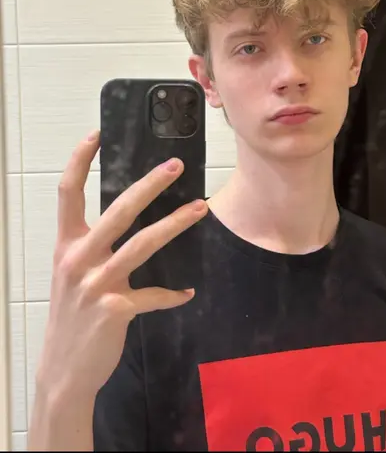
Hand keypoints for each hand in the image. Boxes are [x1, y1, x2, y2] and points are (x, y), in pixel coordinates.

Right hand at [35, 130, 207, 401]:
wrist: (63, 372)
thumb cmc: (72, 317)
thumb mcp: (72, 276)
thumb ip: (94, 247)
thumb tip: (129, 223)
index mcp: (66, 245)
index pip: (67, 193)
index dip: (80, 161)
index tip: (97, 135)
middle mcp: (78, 259)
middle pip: (117, 210)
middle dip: (149, 185)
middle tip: (176, 166)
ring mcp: (96, 284)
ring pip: (143, 244)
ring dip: (175, 224)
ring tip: (201, 209)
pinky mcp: (115, 309)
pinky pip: (153, 295)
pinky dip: (171, 293)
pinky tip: (186, 292)